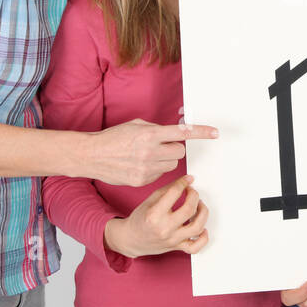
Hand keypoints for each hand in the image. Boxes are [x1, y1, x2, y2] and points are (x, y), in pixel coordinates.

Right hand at [88, 118, 217, 186]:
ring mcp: (146, 169)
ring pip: (172, 164)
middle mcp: (150, 152)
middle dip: (173, 148)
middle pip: (179, 152)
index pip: (182, 132)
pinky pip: (160, 175)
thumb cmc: (113, 138)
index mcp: (149, 135)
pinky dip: (154, 170)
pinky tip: (139, 165)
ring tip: (146, 156)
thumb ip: (157, 129)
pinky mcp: (142, 181)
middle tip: (160, 146)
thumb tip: (175, 133)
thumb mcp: (135, 125)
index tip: (215, 133)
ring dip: (165, 159)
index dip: (201, 132)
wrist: (92, 155)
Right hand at [104, 175, 208, 257]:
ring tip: (199, 206)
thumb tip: (186, 181)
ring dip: (203, 213)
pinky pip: (195, 247)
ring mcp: (171, 239)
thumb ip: (168, 189)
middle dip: (194, 196)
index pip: (175, 193)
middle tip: (192, 192)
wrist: (130, 239)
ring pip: (197, 227)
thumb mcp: (150, 200)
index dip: (183, 183)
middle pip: (189, 209)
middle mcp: (164, 228)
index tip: (187, 180)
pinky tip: (202, 228)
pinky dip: (203, 238)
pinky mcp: (176, 247)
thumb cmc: (140, 219)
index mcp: (154, 214)